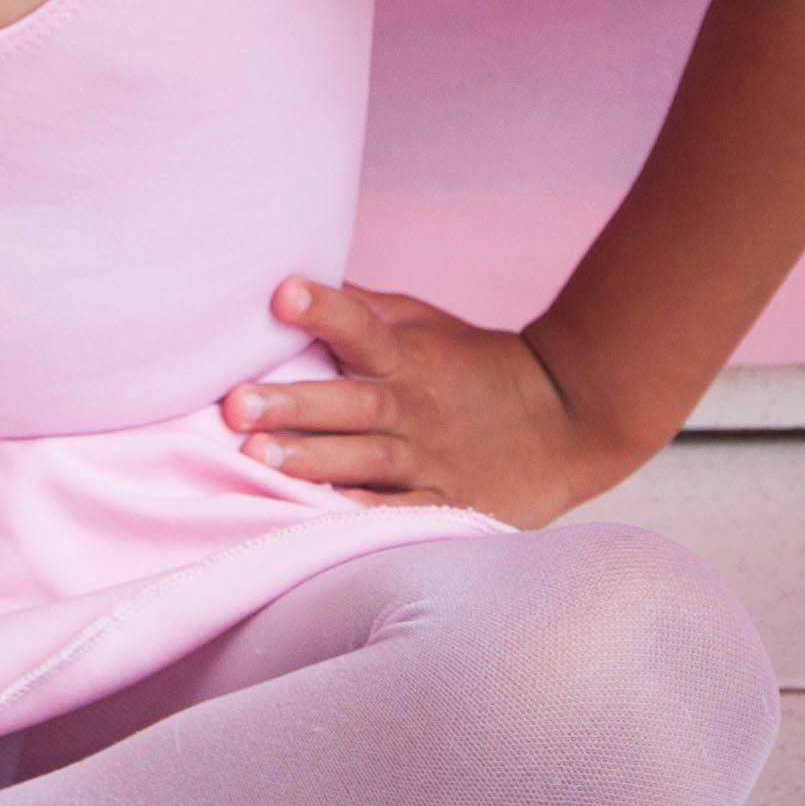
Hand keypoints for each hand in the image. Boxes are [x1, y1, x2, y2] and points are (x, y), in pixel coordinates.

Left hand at [221, 275, 622, 527]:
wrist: (570, 416)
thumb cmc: (477, 363)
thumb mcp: (425, 323)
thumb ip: (361, 309)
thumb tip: (290, 281)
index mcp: (407, 357)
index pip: (360, 326)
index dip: (323, 310)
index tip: (281, 295)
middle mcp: (414, 406)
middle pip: (351, 402)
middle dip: (293, 404)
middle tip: (235, 404)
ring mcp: (431, 460)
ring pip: (366, 460)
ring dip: (312, 460)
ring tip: (257, 458)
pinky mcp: (449, 504)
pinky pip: (401, 515)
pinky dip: (364, 520)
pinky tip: (319, 523)